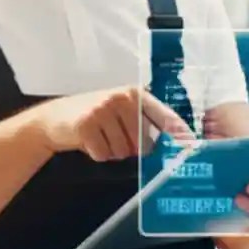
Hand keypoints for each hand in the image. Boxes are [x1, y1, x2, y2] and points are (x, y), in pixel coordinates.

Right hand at [36, 87, 193, 161]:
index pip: (166, 117)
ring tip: (100, 136)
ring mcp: (103, 110)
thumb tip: (174, 143)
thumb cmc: (95, 115)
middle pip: (144, 143)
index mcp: (136, 94)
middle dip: (132, 149)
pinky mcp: (86, 125)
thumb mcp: (122, 109)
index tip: (193, 147)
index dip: (180, 134)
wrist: (54, 118)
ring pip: (123, 152)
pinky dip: (97, 154)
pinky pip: (103, 155)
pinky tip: (89, 141)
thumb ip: (146, 121)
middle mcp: (122, 98)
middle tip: (114, 137)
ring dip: (112, 151)